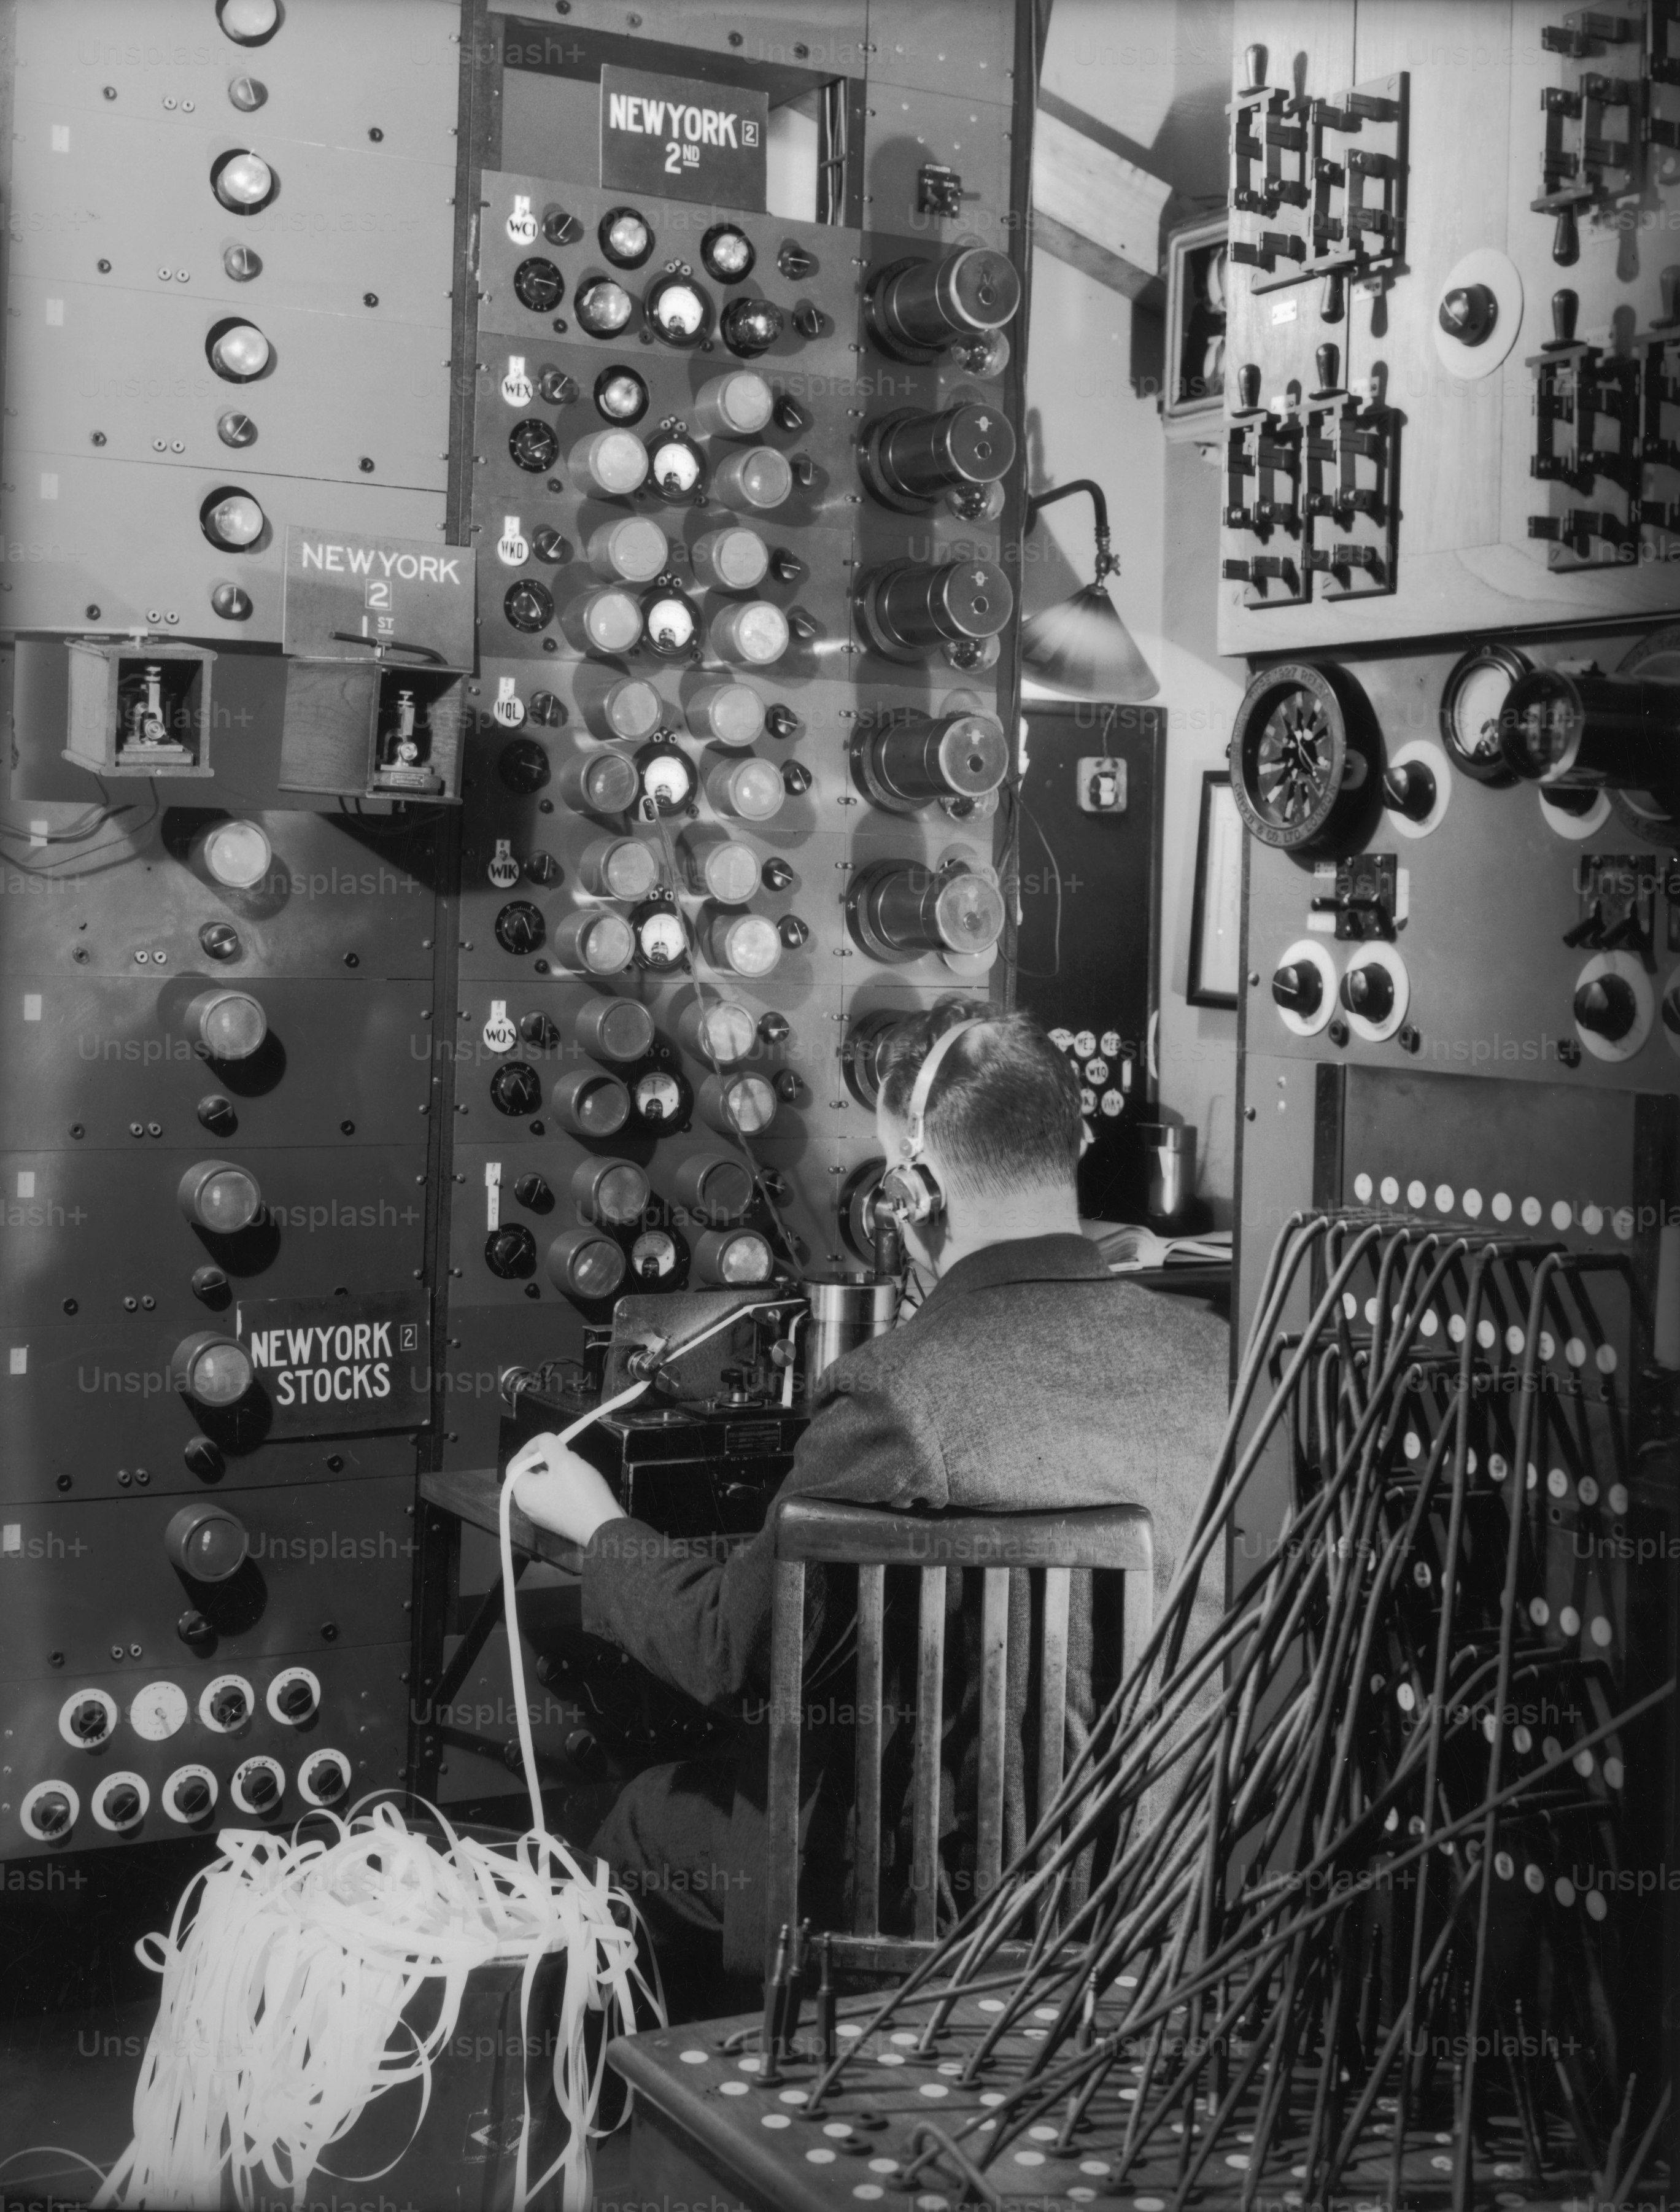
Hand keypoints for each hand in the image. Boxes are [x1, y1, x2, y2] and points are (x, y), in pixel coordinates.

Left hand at [505, 1432, 626, 1548]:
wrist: (603, 1527)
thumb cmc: (580, 1493)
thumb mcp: (564, 1460)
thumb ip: (549, 1445)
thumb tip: (543, 1441)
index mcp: (523, 1493)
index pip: (515, 1464)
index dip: (529, 1448)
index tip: (548, 1441)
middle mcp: (528, 1506)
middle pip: (529, 1473)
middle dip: (546, 1458)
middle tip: (564, 1453)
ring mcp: (542, 1515)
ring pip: (544, 1483)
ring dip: (557, 1470)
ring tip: (576, 1466)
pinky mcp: (557, 1519)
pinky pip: (553, 1495)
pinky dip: (562, 1484)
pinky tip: (580, 1482)